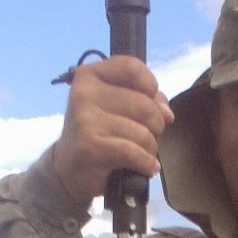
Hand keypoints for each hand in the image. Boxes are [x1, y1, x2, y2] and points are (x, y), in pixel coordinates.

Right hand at [52, 55, 174, 207]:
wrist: (70, 171)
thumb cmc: (99, 136)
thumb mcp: (118, 110)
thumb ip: (145, 100)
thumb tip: (166, 113)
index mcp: (90, 76)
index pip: (131, 67)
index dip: (151, 87)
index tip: (152, 105)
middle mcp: (84, 93)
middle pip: (144, 104)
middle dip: (156, 126)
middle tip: (146, 138)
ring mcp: (84, 119)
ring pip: (143, 132)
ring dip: (150, 149)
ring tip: (141, 155)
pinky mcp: (89, 147)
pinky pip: (133, 152)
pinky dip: (146, 164)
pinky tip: (146, 168)